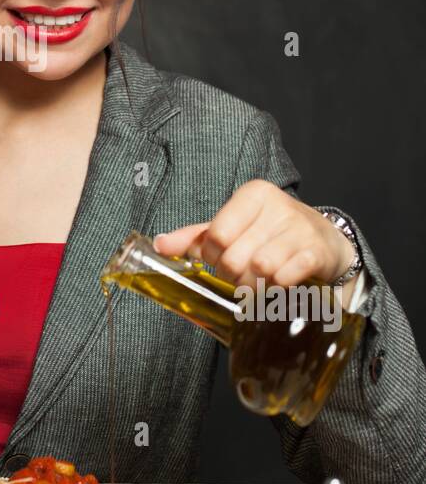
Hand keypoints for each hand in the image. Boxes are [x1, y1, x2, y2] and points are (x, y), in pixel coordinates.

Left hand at [153, 179, 355, 289]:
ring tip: (258, 283)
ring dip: (254, 286)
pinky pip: (286, 278)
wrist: (325, 241)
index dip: (213, 257)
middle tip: (240, 276)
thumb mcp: (234, 228)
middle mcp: (278, 206)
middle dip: (233, 276)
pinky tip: (280, 284)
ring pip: (259, 270)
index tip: (221, 260)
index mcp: (253, 194)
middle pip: (235, 257)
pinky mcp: (317, 252)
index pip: (217, 234)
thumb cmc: (271, 234)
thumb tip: (158, 244)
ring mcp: (300, 228)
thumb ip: (196, 236)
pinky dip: (277, 288)